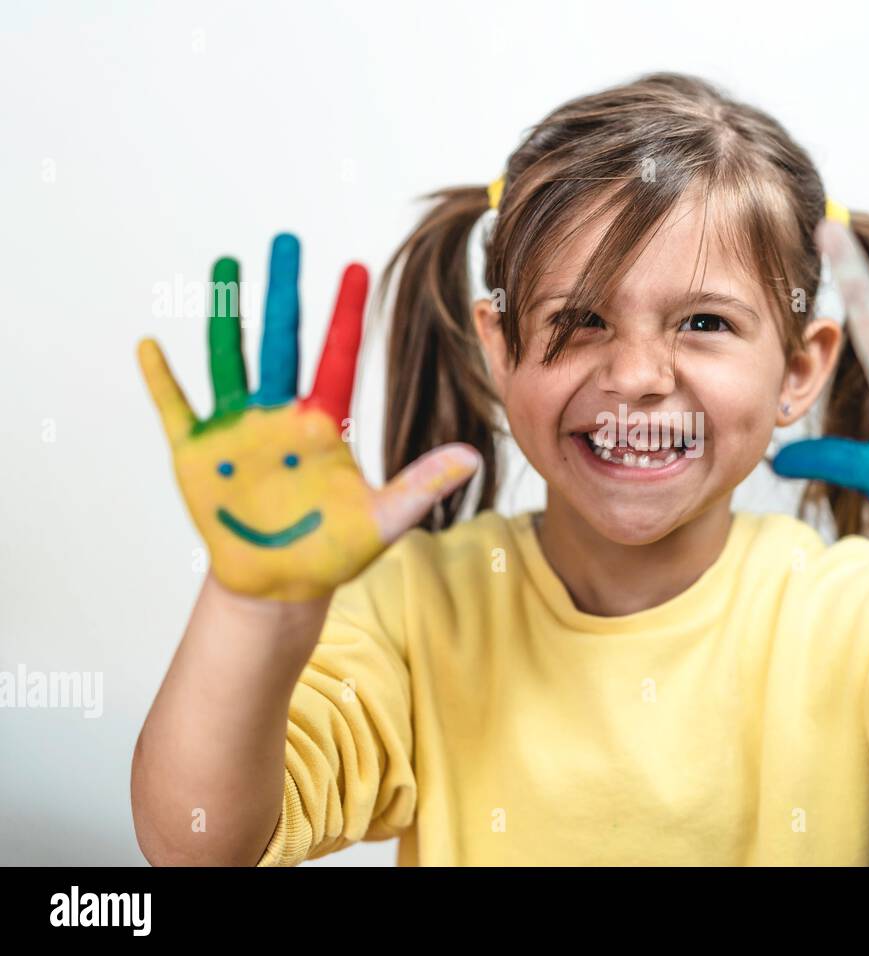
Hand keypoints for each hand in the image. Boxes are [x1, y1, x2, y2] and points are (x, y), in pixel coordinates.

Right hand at [138, 233, 479, 600]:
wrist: (281, 584)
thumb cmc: (333, 551)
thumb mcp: (383, 520)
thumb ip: (421, 485)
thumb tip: (471, 457)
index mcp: (325, 424)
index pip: (337, 357)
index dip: (345, 314)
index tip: (357, 266)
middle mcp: (280, 416)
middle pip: (280, 342)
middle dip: (282, 293)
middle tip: (286, 240)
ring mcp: (237, 430)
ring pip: (229, 361)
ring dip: (226, 317)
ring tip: (226, 266)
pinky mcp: (198, 455)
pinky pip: (176, 410)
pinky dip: (162, 381)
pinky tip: (151, 345)